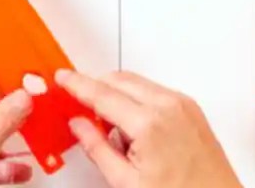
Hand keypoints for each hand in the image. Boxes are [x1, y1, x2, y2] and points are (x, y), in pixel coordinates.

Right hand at [56, 70, 241, 187]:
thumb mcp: (127, 182)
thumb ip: (97, 149)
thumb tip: (79, 125)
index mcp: (149, 123)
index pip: (101, 93)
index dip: (77, 84)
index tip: (62, 78)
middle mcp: (168, 106)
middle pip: (119, 80)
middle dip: (96, 89)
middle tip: (80, 109)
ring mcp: (183, 105)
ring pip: (137, 83)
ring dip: (118, 96)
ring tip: (114, 134)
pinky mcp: (192, 108)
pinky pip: (155, 92)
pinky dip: (138, 101)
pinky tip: (135, 131)